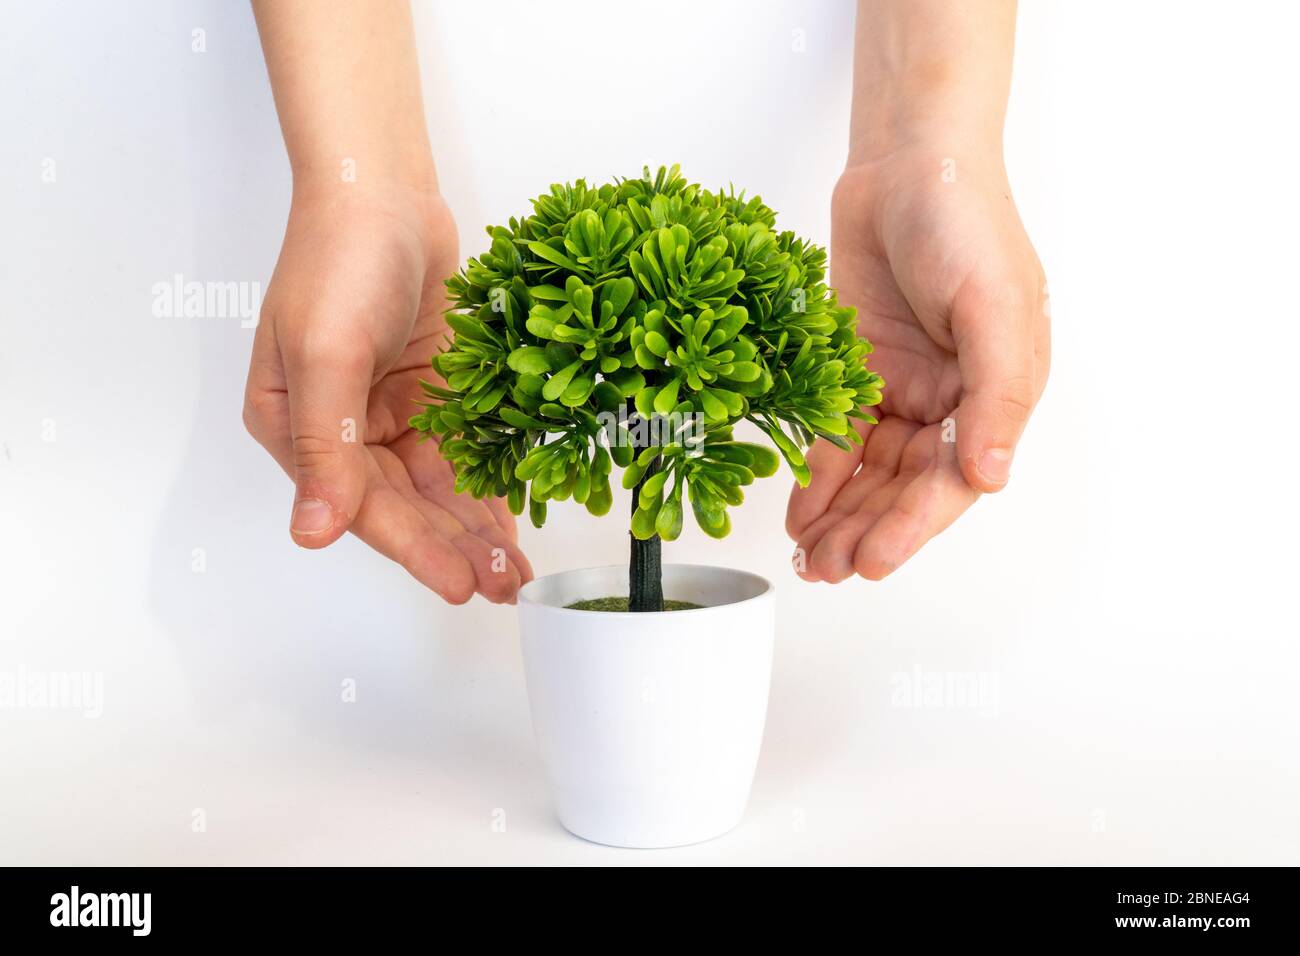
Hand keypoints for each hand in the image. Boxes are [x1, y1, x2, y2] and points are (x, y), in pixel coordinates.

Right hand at [242, 182, 532, 603]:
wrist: (385, 192)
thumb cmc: (339, 258)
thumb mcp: (325, 351)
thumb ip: (325, 445)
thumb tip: (311, 531)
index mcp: (297, 428)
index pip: (361, 505)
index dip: (413, 549)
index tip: (459, 584)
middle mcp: (343, 432)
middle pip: (404, 507)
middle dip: (453, 549)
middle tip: (502, 586)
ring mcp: (391, 415)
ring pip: (437, 490)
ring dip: (475, 529)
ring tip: (515, 571)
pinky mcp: (433, 397)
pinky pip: (463, 455)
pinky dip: (489, 486)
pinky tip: (515, 522)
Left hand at [786, 150, 1048, 581]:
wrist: (906, 162)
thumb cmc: (966, 223)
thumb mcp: (995, 306)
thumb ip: (996, 395)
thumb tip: (988, 477)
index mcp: (994, 394)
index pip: (951, 479)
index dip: (912, 525)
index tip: (872, 561)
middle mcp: (948, 400)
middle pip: (904, 485)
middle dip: (867, 531)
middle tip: (827, 571)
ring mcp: (899, 387)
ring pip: (868, 471)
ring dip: (840, 516)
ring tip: (809, 559)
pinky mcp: (855, 371)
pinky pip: (836, 435)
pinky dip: (818, 474)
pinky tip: (798, 512)